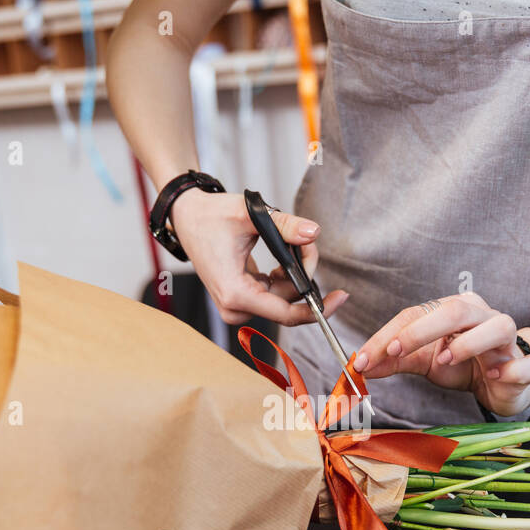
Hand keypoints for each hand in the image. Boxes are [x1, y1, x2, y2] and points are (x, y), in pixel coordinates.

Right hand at [170, 189, 347, 325]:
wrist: (188, 217)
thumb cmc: (212, 216)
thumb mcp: (250, 214)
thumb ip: (284, 225)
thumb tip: (313, 233)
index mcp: (235, 293)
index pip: (286, 314)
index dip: (317, 308)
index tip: (341, 297)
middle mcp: (235, 307)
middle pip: (288, 302)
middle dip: (303, 272)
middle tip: (305, 242)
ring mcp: (237, 306)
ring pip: (284, 297)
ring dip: (294, 272)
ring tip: (289, 241)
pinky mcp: (241, 300)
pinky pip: (275, 294)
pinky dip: (284, 275)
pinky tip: (280, 257)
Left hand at [352, 292, 529, 416]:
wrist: (502, 383)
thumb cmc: (462, 365)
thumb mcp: (423, 361)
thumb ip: (394, 361)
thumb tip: (361, 366)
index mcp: (454, 309)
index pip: (416, 314)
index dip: (389, 335)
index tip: (365, 359)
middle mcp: (482, 316)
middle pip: (454, 310)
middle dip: (421, 330)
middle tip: (395, 352)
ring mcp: (508, 338)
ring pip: (497, 327)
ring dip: (469, 344)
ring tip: (446, 361)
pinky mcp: (527, 364)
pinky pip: (527, 363)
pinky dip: (510, 370)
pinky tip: (492, 377)